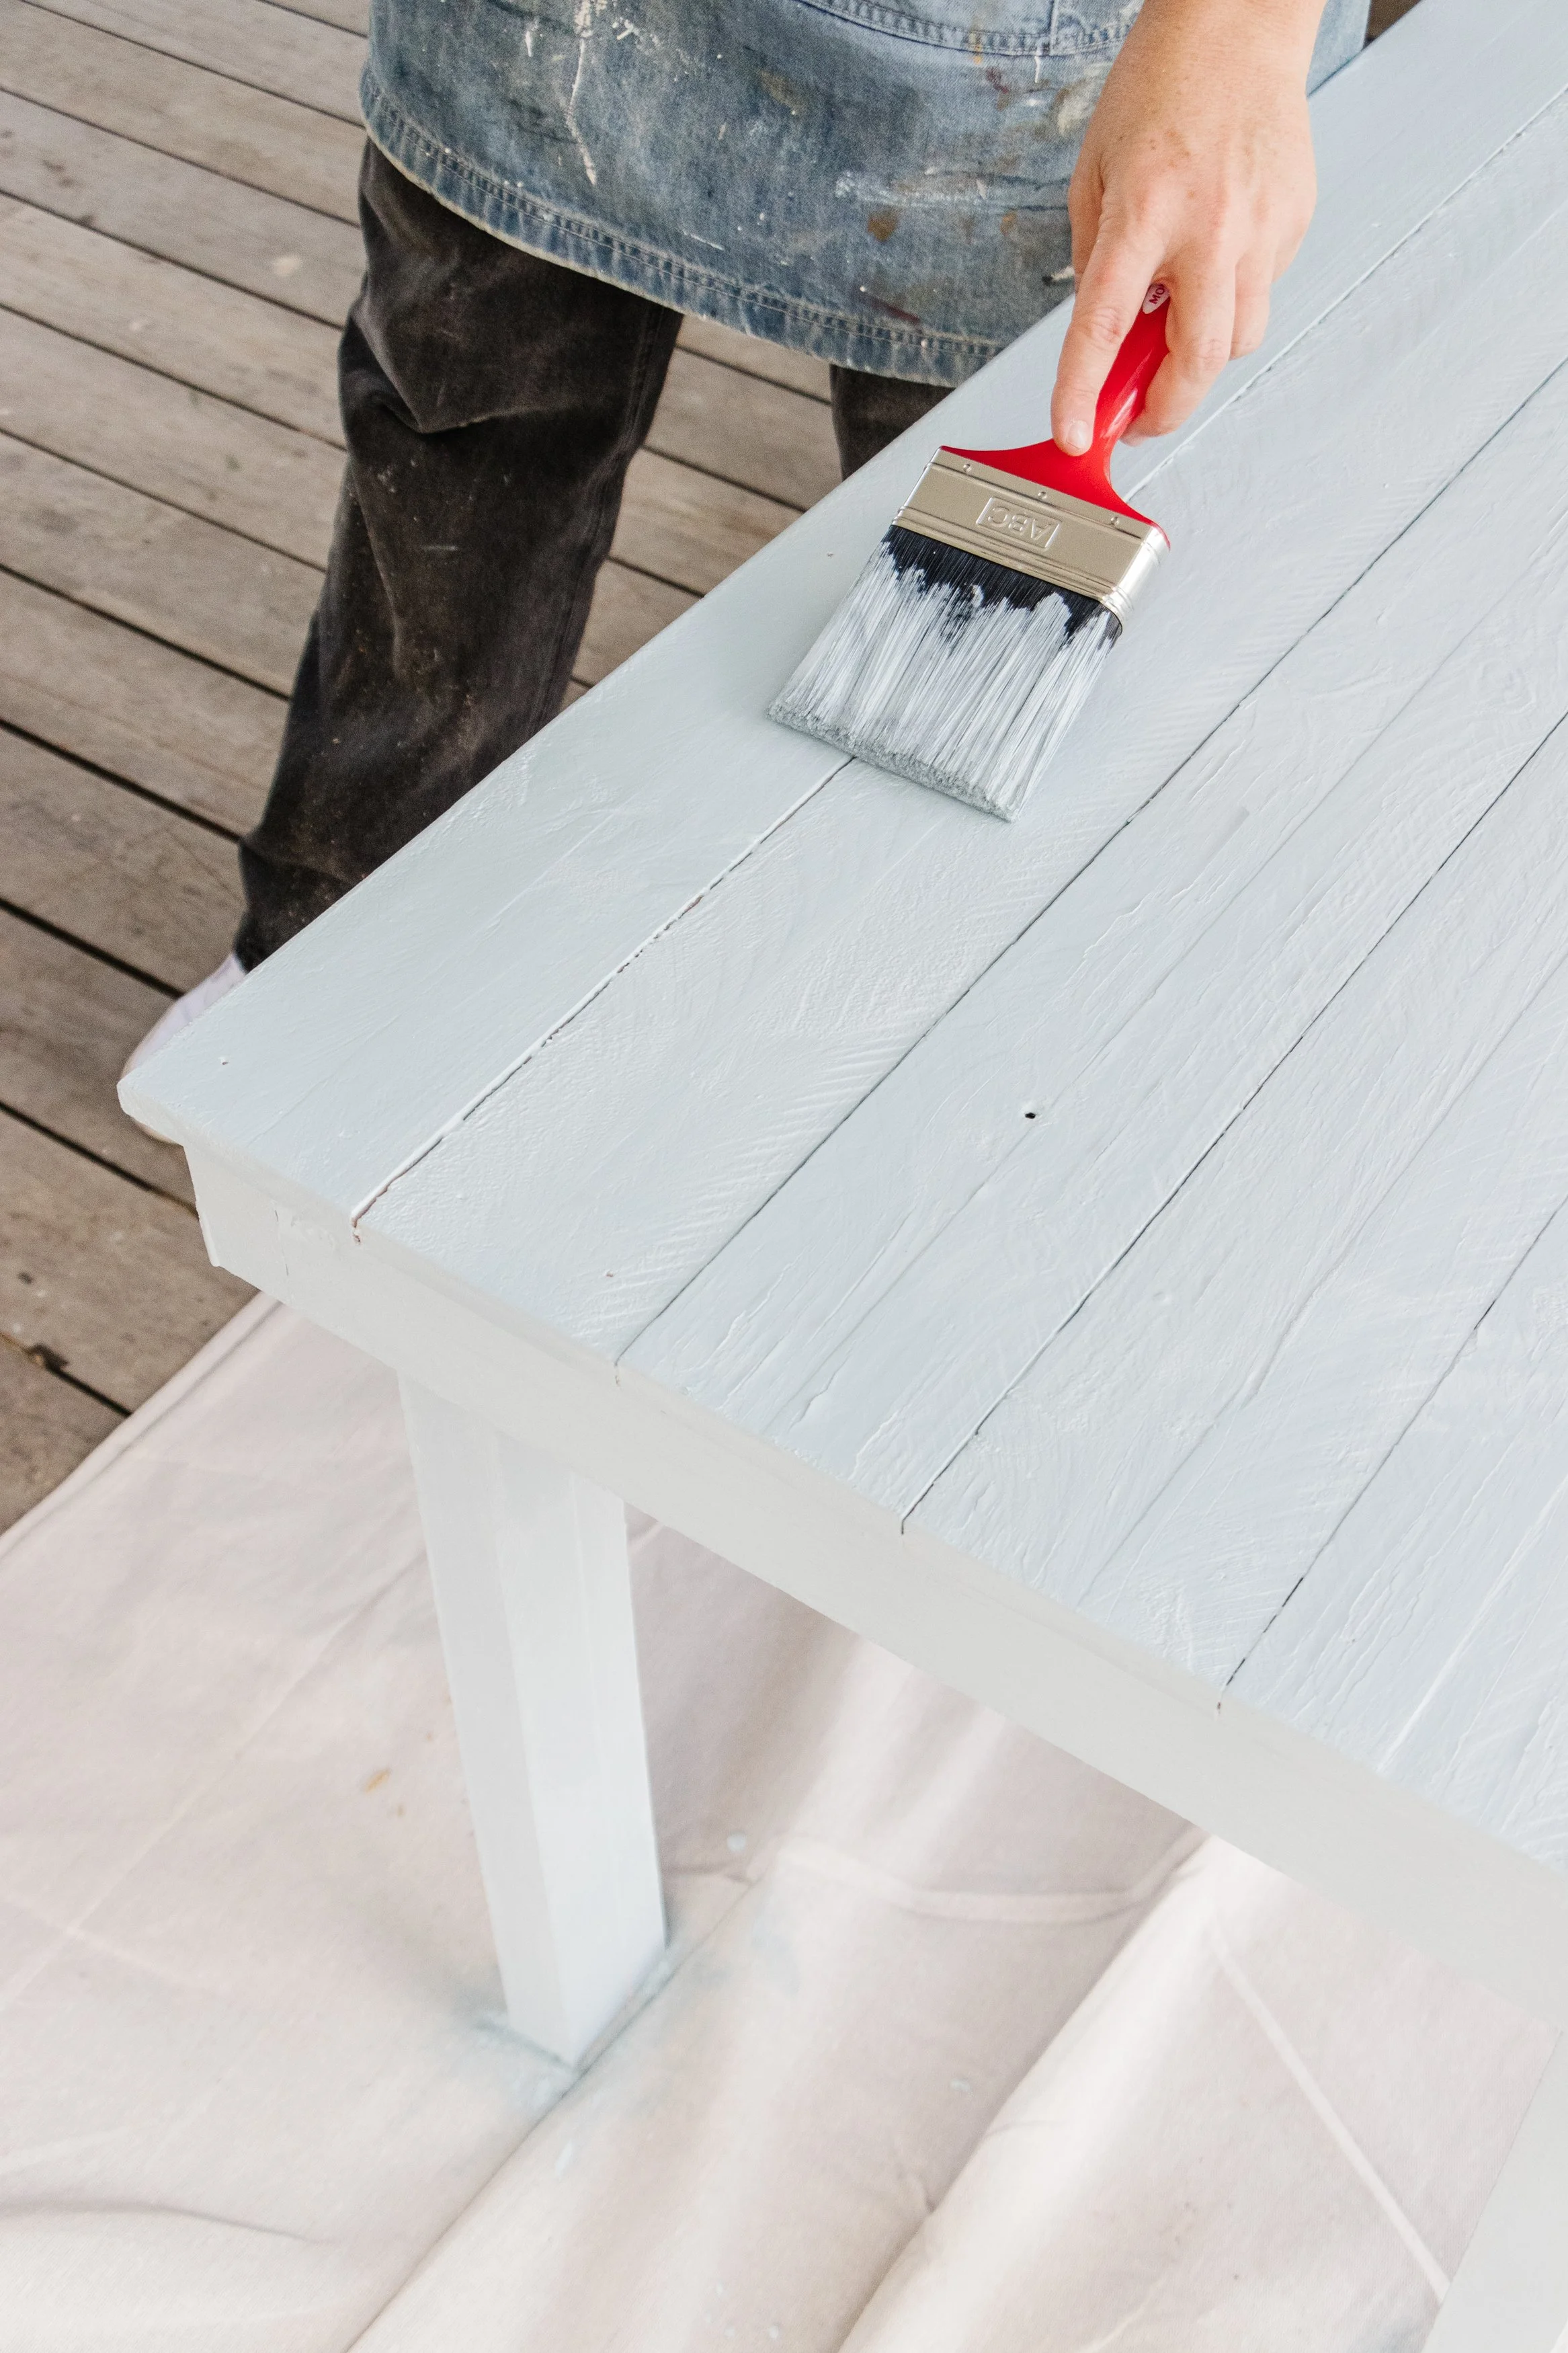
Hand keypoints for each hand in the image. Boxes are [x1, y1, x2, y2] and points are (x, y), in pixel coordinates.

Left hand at [1051, 0, 1324, 451]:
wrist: (1236, 25)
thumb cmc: (1161, 87)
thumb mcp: (1095, 172)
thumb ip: (1098, 258)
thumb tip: (1108, 333)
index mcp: (1145, 210)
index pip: (1106, 327)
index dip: (1085, 393)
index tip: (1075, 435)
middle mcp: (1210, 226)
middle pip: (1196, 361)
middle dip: (1163, 409)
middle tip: (1137, 418)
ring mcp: (1262, 228)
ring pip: (1237, 340)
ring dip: (1200, 355)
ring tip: (1174, 324)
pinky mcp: (1294, 223)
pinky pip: (1262, 292)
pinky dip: (1232, 296)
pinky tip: (1215, 258)